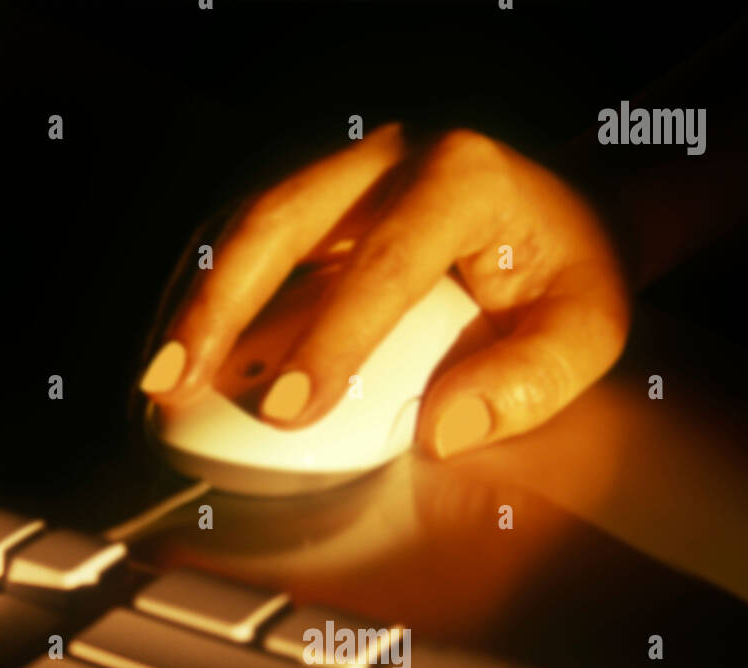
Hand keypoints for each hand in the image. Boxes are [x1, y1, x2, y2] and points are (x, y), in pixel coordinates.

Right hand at [140, 123, 629, 457]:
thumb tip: (442, 432)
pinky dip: (213, 293)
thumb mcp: (587, 329)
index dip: (327, 341)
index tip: (287, 412)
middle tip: (176, 386)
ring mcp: (348, 168)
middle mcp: (393, 156)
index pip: (382, 265)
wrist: (571, 208)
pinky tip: (187, 349)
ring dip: (198, 301)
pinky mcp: (323, 195)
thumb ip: (528, 381)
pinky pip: (251, 236)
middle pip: (280, 220)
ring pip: (249, 222)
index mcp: (463, 179)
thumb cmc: (576, 271)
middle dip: (218, 309)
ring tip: (160, 378)